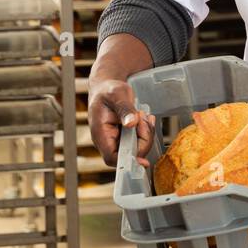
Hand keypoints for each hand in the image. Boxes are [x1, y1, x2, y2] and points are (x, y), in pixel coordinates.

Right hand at [88, 34, 155, 166]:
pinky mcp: (126, 136)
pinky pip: (139, 141)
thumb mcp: (117, 94)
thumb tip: (131, 124)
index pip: (111, 157)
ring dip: (146, 133)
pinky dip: (146, 131)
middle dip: (143, 139)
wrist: (108, 86)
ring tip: (143, 115)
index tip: (143, 158)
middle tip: (143, 118)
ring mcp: (117, 139)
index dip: (127, 160)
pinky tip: (146, 118)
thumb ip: (124, 109)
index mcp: (101, 133)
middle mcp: (108, 140)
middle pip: (128, 154)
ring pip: (137, 148)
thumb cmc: (109, 90)